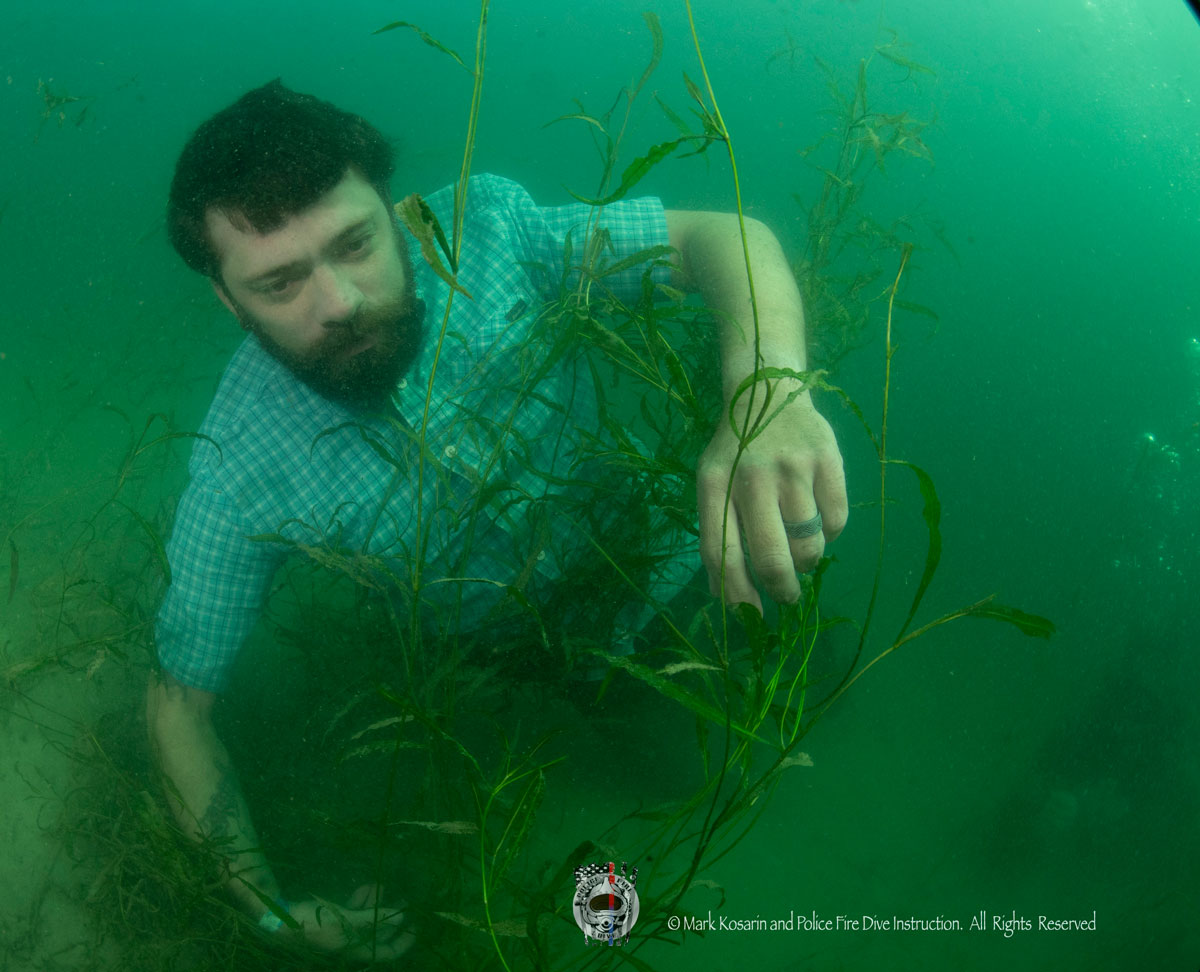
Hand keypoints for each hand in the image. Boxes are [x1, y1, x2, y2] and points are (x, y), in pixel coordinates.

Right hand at [281, 883, 413, 962]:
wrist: (281, 920)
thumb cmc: (315, 924)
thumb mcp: (348, 921)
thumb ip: (374, 920)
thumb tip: (399, 917)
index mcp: (357, 951)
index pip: (389, 952)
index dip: (405, 940)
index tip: (417, 925)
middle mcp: (353, 944)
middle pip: (380, 933)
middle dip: (391, 914)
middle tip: (402, 897)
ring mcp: (343, 933)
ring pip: (368, 920)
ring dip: (376, 903)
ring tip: (380, 886)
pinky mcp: (334, 922)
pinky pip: (354, 913)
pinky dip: (361, 902)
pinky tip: (365, 889)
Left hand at [697, 383, 846, 609]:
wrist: (768, 391)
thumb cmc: (736, 451)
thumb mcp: (712, 483)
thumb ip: (716, 535)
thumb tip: (725, 598)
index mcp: (714, 484)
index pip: (721, 553)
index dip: (737, 594)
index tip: (751, 618)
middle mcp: (752, 476)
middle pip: (771, 557)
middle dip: (781, 590)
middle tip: (786, 597)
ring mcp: (792, 467)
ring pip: (809, 544)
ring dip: (807, 562)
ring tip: (801, 555)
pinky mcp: (828, 459)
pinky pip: (836, 520)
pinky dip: (830, 533)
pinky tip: (818, 520)